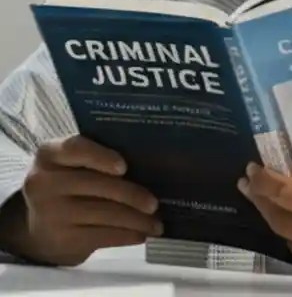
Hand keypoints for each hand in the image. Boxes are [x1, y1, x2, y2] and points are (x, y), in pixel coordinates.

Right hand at [0, 136, 161, 265]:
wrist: (38, 228)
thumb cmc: (69, 186)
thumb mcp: (73, 166)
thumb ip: (100, 159)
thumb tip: (153, 165)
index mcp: (50, 154)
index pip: (75, 148)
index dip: (101, 157)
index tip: (124, 166)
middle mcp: (44, 182)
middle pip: (97, 185)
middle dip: (132, 195)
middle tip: (155, 204)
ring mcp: (50, 213)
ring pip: (105, 214)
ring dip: (138, 220)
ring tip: (157, 224)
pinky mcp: (61, 239)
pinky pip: (103, 236)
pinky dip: (128, 236)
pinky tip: (142, 234)